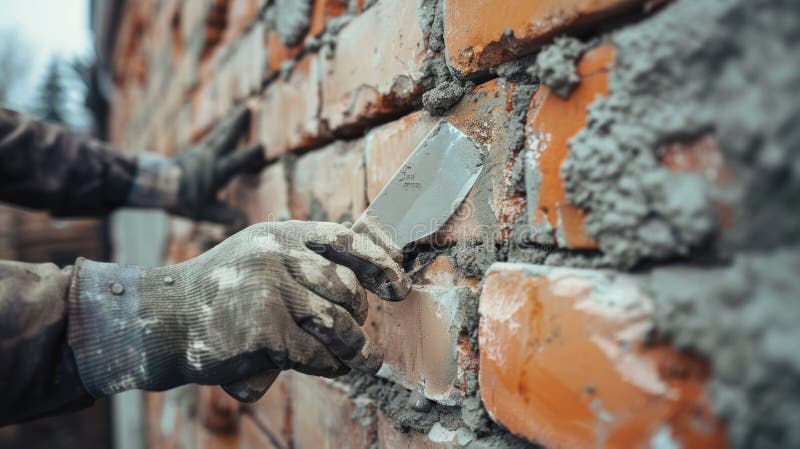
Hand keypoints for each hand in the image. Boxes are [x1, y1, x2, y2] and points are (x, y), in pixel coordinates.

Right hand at [67, 221, 411, 396]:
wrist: (165, 320)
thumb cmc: (220, 293)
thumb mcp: (258, 257)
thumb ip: (300, 260)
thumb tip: (362, 280)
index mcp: (281, 235)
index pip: (344, 239)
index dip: (379, 263)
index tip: (399, 287)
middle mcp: (277, 256)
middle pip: (345, 287)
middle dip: (359, 315)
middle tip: (360, 334)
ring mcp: (269, 292)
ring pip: (337, 322)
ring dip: (355, 347)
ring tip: (362, 359)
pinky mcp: (263, 331)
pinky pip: (316, 353)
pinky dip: (330, 366)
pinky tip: (330, 368)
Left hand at [127, 105, 264, 223]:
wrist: (154, 186)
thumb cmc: (181, 201)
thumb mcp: (203, 212)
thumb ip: (223, 216)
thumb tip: (241, 220)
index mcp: (215, 172)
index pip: (236, 160)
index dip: (250, 153)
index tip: (262, 145)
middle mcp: (209, 157)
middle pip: (227, 136)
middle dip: (238, 123)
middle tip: (249, 106)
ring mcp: (201, 151)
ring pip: (220, 133)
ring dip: (232, 121)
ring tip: (242, 109)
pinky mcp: (195, 151)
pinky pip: (213, 137)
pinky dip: (222, 130)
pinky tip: (226, 126)